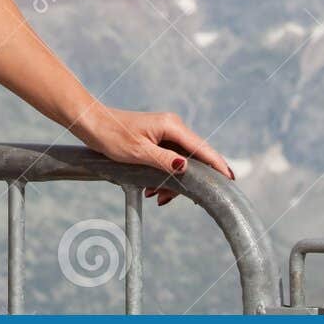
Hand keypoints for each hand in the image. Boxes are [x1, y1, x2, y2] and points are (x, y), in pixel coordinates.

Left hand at [74, 106, 235, 205]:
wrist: (92, 123)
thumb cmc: (112, 135)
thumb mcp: (138, 152)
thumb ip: (164, 161)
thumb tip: (186, 168)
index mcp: (172, 126)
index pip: (202, 149)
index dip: (218, 165)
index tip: (232, 180)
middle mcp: (173, 127)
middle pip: (193, 158)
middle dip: (187, 182)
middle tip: (168, 200)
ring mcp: (166, 132)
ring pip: (181, 162)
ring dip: (171, 181)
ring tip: (155, 196)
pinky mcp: (158, 138)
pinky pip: (170, 160)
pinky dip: (164, 175)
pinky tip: (151, 189)